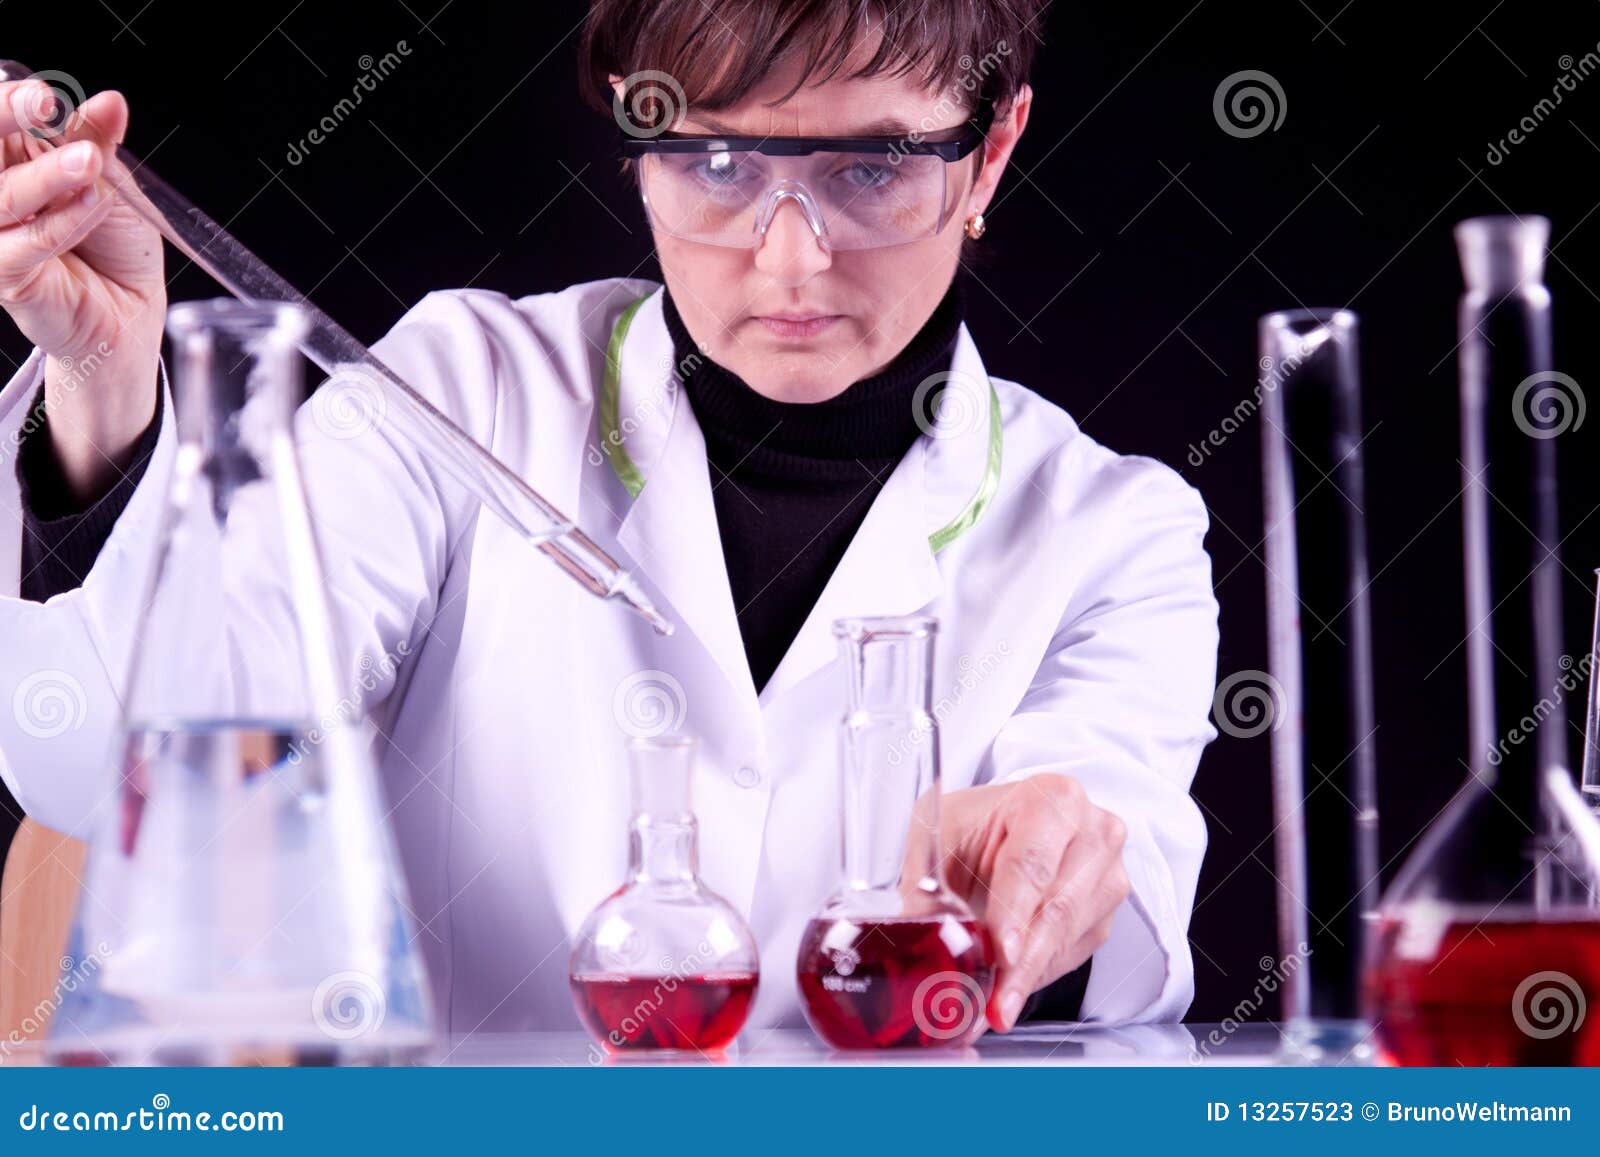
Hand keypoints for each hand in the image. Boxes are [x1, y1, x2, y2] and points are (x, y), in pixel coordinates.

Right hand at [0, 80, 165, 496]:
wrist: (130, 312)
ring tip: (88, 162)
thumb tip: (111, 102)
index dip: (9, 102)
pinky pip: (28, 243)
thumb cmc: (114, 247)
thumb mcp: (111, 184)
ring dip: (46, 175)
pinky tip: (93, 205)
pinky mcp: (5, 276)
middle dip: (7, 120)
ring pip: (1, 196)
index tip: (42, 95)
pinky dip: (63, 221)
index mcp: (10, 160)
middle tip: (43, 106)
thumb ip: (98, 144)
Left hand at [911, 774, 1129, 1031]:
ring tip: (992, 1007)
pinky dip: (1038, 976)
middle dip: (1022, 964)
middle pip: (1057, 908)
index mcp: (1053, 799)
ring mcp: (1108, 875)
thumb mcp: (938, 837)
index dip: (1015, 912)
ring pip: (1070, 938)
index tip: (1002, 953)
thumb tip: (920, 939)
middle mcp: (1094, 833)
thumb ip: (929, 887)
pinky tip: (1009, 989)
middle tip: (994, 1005)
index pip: (1032, 863)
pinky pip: (1074, 954)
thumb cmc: (974, 825)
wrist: (1003, 826)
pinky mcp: (1105, 913)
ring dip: (1028, 977)